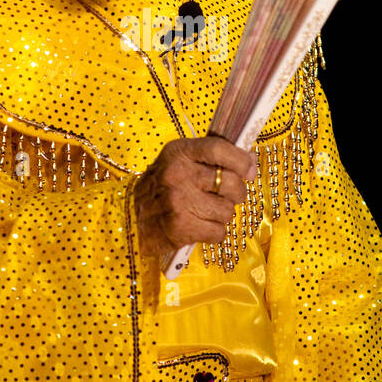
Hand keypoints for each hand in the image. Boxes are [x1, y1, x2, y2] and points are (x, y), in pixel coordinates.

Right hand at [134, 136, 257, 259]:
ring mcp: (178, 202)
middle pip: (231, 183)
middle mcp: (178, 174)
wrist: (131, 218)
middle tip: (227, 196)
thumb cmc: (161, 188)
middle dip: (236, 193)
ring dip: (222, 215)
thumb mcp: (178, 162)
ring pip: (228, 211)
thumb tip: (250, 160)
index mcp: (179, 153)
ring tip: (205, 212)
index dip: (241, 160)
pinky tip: (200, 226)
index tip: (250, 170)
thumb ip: (211, 158)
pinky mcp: (180, 227)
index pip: (218, 149)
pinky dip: (214, 232)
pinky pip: (219, 232)